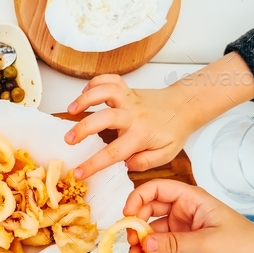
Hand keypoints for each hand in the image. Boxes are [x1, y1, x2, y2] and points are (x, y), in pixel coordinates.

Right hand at [64, 74, 197, 178]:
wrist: (185, 106)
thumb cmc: (174, 130)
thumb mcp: (166, 155)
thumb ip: (145, 162)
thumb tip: (125, 164)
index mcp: (141, 135)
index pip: (113, 152)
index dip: (93, 164)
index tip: (78, 172)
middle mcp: (133, 115)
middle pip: (104, 118)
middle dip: (83, 128)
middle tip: (68, 139)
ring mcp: (130, 100)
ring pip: (105, 92)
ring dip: (86, 98)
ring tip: (71, 109)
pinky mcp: (128, 90)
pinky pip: (110, 79)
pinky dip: (96, 82)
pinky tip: (86, 91)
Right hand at [124, 179, 253, 252]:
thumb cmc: (243, 243)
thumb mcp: (205, 243)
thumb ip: (173, 242)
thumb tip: (145, 243)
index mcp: (191, 198)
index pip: (157, 188)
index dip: (138, 198)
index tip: (128, 215)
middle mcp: (184, 208)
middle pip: (149, 208)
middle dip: (137, 224)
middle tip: (130, 241)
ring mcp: (183, 224)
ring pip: (153, 229)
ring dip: (141, 242)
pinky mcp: (184, 240)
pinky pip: (161, 243)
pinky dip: (151, 252)